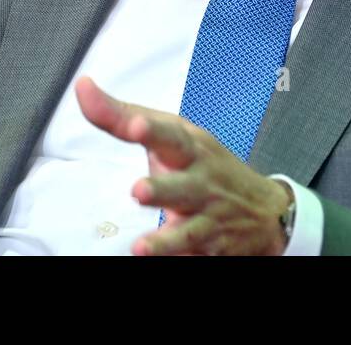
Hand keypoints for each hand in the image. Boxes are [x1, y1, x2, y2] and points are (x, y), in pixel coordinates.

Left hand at [75, 76, 292, 254]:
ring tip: (141, 247)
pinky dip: (180, 261)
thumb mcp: (174, 134)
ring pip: (187, 232)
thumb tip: (84, 88)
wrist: (266, 211)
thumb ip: (123, 115)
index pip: (170, 136)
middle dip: (162, 189)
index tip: (135, 126)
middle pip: (181, 187)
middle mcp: (201, 183)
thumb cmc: (205, 164)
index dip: (152, 131)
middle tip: (138, 191)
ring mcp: (208, 219)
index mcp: (191, 149)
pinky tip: (157, 262)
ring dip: (166, 240)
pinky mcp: (210, 249)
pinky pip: (194, 257)